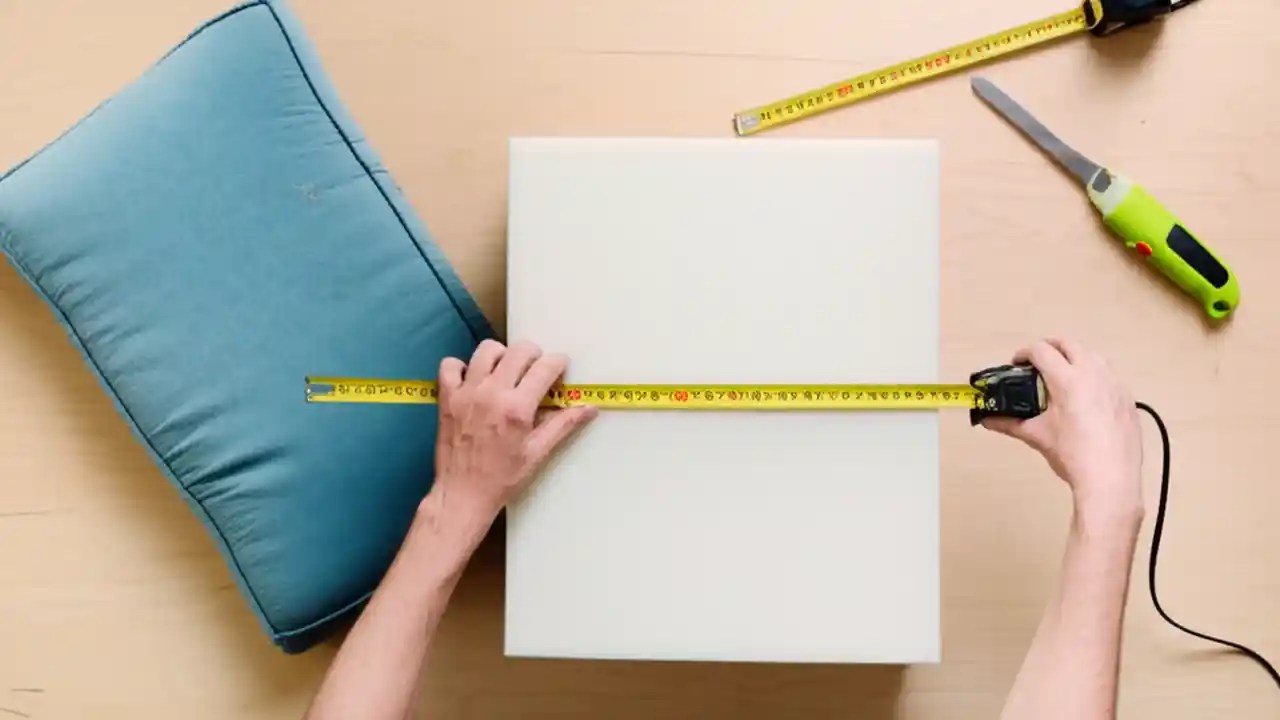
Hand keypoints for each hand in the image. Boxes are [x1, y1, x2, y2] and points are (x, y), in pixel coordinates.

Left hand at [428, 340, 596, 523]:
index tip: (560, 370)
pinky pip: (451, 364)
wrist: (461, 494)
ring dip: (502, 356)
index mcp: (518, 408)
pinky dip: (462, 366)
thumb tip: (590, 408)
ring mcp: (466, 392)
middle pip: (519, 350)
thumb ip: (563, 425)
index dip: (558, 363)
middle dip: (534, 355)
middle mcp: (492, 393)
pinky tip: (473, 380)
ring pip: (487, 350)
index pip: (545, 367)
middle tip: (535, 372)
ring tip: (506, 372)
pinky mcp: (446, 397)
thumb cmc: (502, 478)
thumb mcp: (537, 453)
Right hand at [983, 339, 1142, 521]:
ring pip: (1093, 356)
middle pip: (1070, 345)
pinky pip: (1109, 376)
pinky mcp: (1127, 398)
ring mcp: (1114, 385)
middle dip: (1050, 347)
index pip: (1042, 352)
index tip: (1017, 363)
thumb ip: (1010, 423)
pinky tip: (1087, 397)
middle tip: (1037, 362)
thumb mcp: (1038, 436)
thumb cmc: (1071, 455)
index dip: (1025, 353)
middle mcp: (1093, 375)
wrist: (1110, 478)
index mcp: (1068, 380)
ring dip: (1075, 357)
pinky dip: (1094, 376)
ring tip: (1064, 376)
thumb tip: (987, 420)